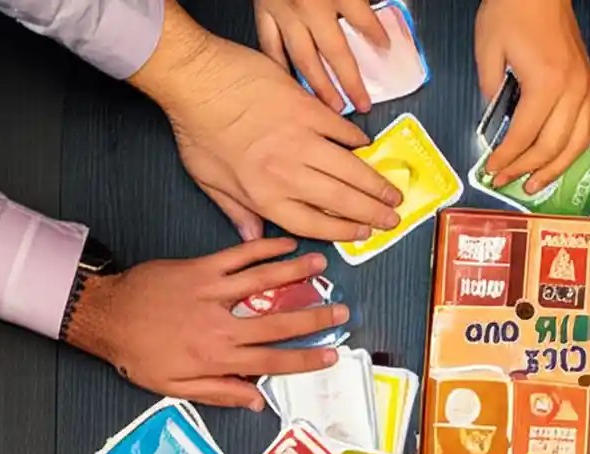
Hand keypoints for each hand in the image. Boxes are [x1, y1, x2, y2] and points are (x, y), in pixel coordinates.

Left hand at [66, 238, 346, 408]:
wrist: (105, 315)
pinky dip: (264, 248)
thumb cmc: (137, 354)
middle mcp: (220, 325)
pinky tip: (285, 244)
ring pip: (263, 282)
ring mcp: (211, 293)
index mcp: (216, 357)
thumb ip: (218, 392)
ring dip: (296, 274)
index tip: (330, 356)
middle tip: (342, 313)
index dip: (304, 359)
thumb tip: (256, 400)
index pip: (271, 360)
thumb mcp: (174, 387)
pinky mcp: (200, 269)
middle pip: (277, 322)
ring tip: (323, 268)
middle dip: (314, 318)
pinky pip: (238, 257)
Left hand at [129, 3, 401, 240]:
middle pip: (342, 201)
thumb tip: (253, 237)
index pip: (315, 224)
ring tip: (394, 192)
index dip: (344, 232)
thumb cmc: (196, 129)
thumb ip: (236, 211)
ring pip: (351, 169)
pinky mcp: (308, 110)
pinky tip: (368, 147)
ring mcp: (302, 140)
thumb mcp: (208, 180)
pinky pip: (343, 130)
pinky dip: (359, 140)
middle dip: (373, 212)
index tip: (363, 233)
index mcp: (264, 195)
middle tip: (392, 218)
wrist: (196, 80)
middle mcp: (289, 173)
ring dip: (376, 183)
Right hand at [255, 0, 389, 112]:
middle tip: (362, 103)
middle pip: (335, 53)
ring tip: (332, 105)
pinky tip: (289, 84)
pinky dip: (280, 66)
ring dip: (319, 86)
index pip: (363, 21)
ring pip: (303, 58)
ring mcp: (283, 11)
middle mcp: (308, 5)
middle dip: (350, 82)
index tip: (386, 48)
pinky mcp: (263, 10)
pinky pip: (271, 45)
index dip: (377, 37)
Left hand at [475, 0, 589, 192]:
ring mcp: (586, 88)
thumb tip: (496, 122)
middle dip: (527, 169)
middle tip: (507, 182)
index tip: (491, 170)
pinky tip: (564, 157)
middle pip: (552, 147)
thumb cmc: (513, 11)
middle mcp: (572, 91)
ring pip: (577, 143)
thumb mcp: (487, 50)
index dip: (506, 158)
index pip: (525, 136)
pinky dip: (578, 147)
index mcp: (545, 84)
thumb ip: (490, 91)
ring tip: (536, 183)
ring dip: (556, 168)